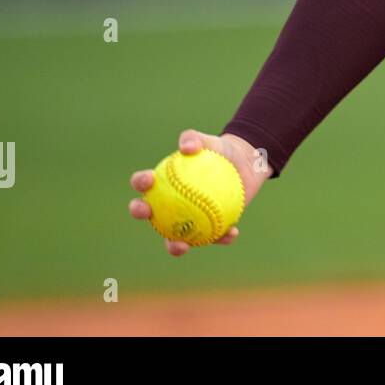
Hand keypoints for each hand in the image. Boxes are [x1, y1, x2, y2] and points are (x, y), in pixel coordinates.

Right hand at [128, 129, 271, 256]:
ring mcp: (188, 220)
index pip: (145, 183)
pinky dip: (222, 237)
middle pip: (149, 214)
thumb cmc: (220, 151)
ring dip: (175, 246)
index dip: (140, 182)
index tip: (148, 179)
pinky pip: (214, 237)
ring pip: (176, 239)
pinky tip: (232, 233)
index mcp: (164, 184)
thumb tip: (186, 148)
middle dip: (141, 213)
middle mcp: (170, 205)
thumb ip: (195, 138)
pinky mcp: (209, 229)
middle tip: (149, 212)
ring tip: (183, 245)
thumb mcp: (210, 141)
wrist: (244, 164)